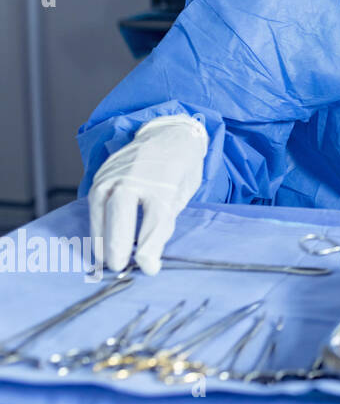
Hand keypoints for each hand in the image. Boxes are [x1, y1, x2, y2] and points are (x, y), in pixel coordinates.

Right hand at [88, 115, 208, 273]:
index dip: (150, 248)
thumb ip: (164, 222)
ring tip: (105, 261)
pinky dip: (96, 223)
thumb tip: (148, 254)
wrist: (168, 135)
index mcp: (162, 183)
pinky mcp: (101, 175)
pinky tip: (99, 241)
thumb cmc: (180, 169)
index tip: (149, 268)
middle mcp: (134, 176)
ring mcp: (114, 173)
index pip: (154, 221)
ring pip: (100, 208)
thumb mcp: (181, 196)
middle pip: (120, 213)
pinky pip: (94, 203)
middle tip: (117, 267)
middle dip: (117, 244)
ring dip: (100, 237)